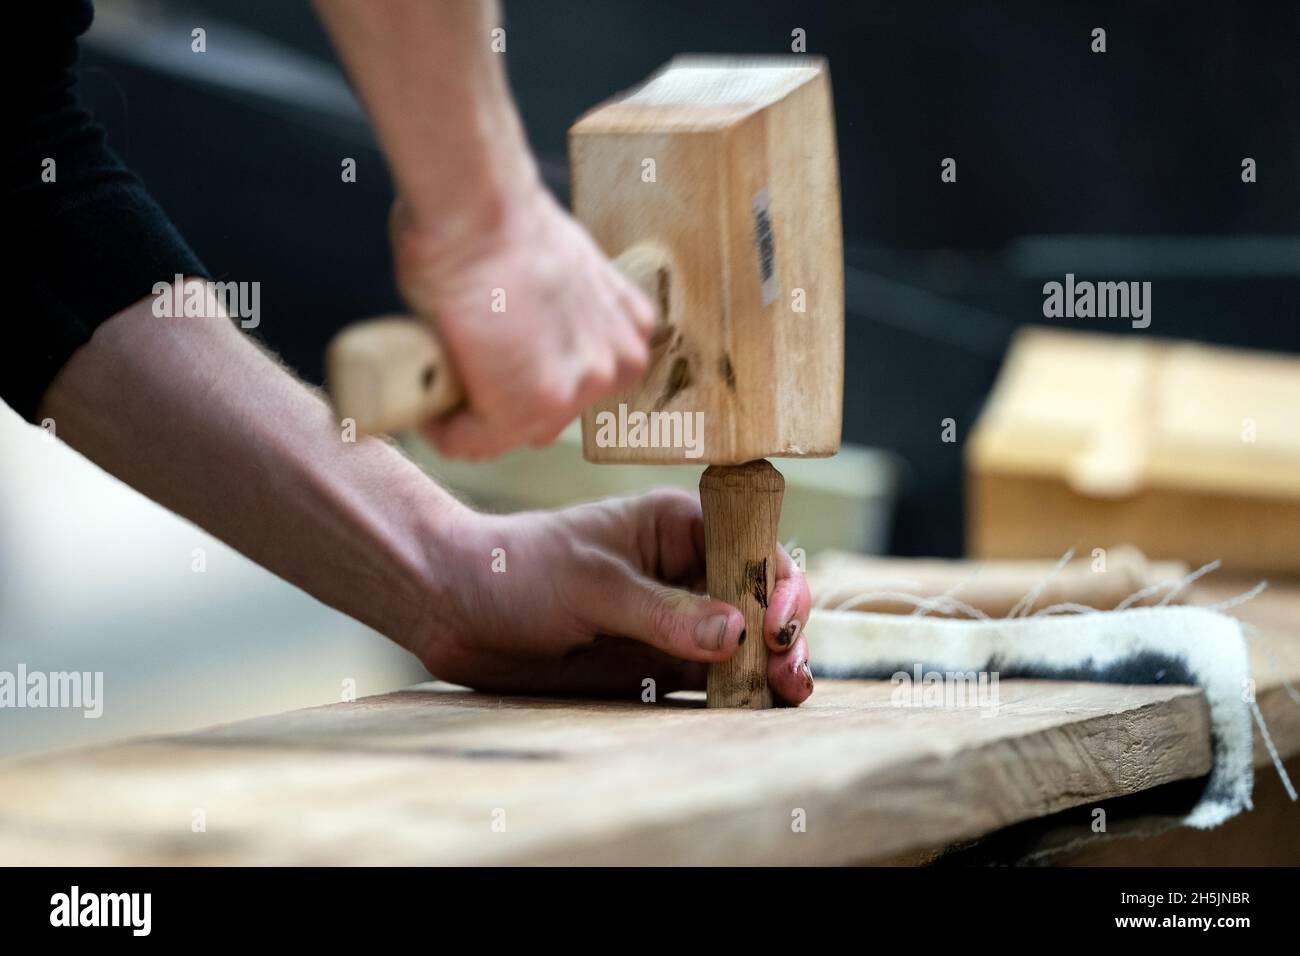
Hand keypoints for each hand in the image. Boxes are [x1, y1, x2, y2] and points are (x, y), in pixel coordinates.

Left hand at [391, 186, 654, 459]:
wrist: (479, 202)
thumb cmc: (443, 267)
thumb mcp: (432, 349)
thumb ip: (460, 389)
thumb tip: (458, 393)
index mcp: (528, 406)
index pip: (479, 445)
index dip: (448, 426)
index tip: (436, 405)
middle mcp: (582, 386)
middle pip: (533, 425)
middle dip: (501, 407)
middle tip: (476, 373)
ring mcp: (612, 349)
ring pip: (578, 392)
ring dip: (551, 375)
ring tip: (516, 339)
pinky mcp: (630, 314)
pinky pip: (615, 349)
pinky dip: (590, 339)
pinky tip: (557, 320)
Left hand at [414, 489, 814, 703]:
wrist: (455, 607)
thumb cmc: (519, 570)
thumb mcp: (592, 584)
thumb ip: (663, 612)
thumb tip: (737, 632)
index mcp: (677, 527)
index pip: (752, 545)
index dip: (777, 583)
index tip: (773, 624)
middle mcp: (686, 570)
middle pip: (758, 599)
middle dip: (782, 632)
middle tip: (788, 671)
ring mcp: (674, 619)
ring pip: (741, 645)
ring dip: (768, 668)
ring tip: (785, 694)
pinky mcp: (654, 663)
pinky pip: (708, 679)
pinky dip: (733, 694)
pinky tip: (751, 708)